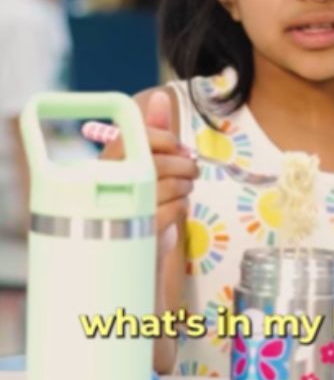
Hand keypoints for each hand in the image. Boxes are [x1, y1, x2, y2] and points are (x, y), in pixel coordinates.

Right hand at [99, 90, 196, 332]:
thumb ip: (157, 138)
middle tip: (189, 173)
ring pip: (161, 182)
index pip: (127, 137)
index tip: (177, 146)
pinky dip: (179, 210)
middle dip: (180, 162)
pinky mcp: (132, 237)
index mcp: (99, 172)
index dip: (157, 135)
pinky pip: (167, 209)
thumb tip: (162, 95)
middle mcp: (99, 191)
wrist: (140, 284)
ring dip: (183, 187)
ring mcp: (114, 214)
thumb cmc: (146, 222)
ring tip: (181, 195)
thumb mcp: (155, 177)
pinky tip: (174, 218)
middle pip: (148, 158)